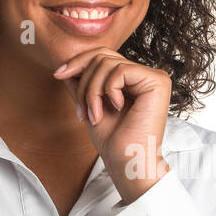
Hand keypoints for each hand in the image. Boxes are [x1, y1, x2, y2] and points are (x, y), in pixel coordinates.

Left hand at [52, 48, 171, 186]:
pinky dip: (109, 90)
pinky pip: (121, 71)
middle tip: (82, 111)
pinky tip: (117, 108)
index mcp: (132, 78)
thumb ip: (81, 83)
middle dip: (84, 83)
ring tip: (94, 115)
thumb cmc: (112, 139)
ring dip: (92, 92)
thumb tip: (65, 65)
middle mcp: (145, 75)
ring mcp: (154, 77)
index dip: (78, 62)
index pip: (102, 55)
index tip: (58, 74)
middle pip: (103, 56)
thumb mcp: (89, 104)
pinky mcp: (157, 82)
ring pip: (108, 64)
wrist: (126, 160)